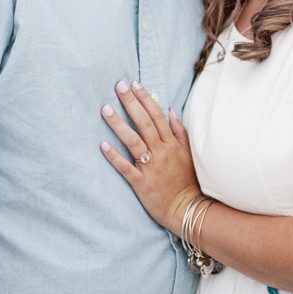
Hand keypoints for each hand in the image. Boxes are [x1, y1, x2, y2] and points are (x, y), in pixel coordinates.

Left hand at [101, 81, 201, 235]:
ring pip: (133, 141)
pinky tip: (103, 145)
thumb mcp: (189, 153)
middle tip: (118, 87)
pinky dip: (115, 157)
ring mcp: (151, 167)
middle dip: (131, 103)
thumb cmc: (187, 180)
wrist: (188, 209)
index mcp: (171, 143)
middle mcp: (161, 151)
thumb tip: (170, 110)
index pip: (157, 115)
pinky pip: (126, 168)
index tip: (134, 84)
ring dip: (119, 124)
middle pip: (144, 122)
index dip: (145, 98)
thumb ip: (179, 131)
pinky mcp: (141, 183)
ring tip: (105, 109)